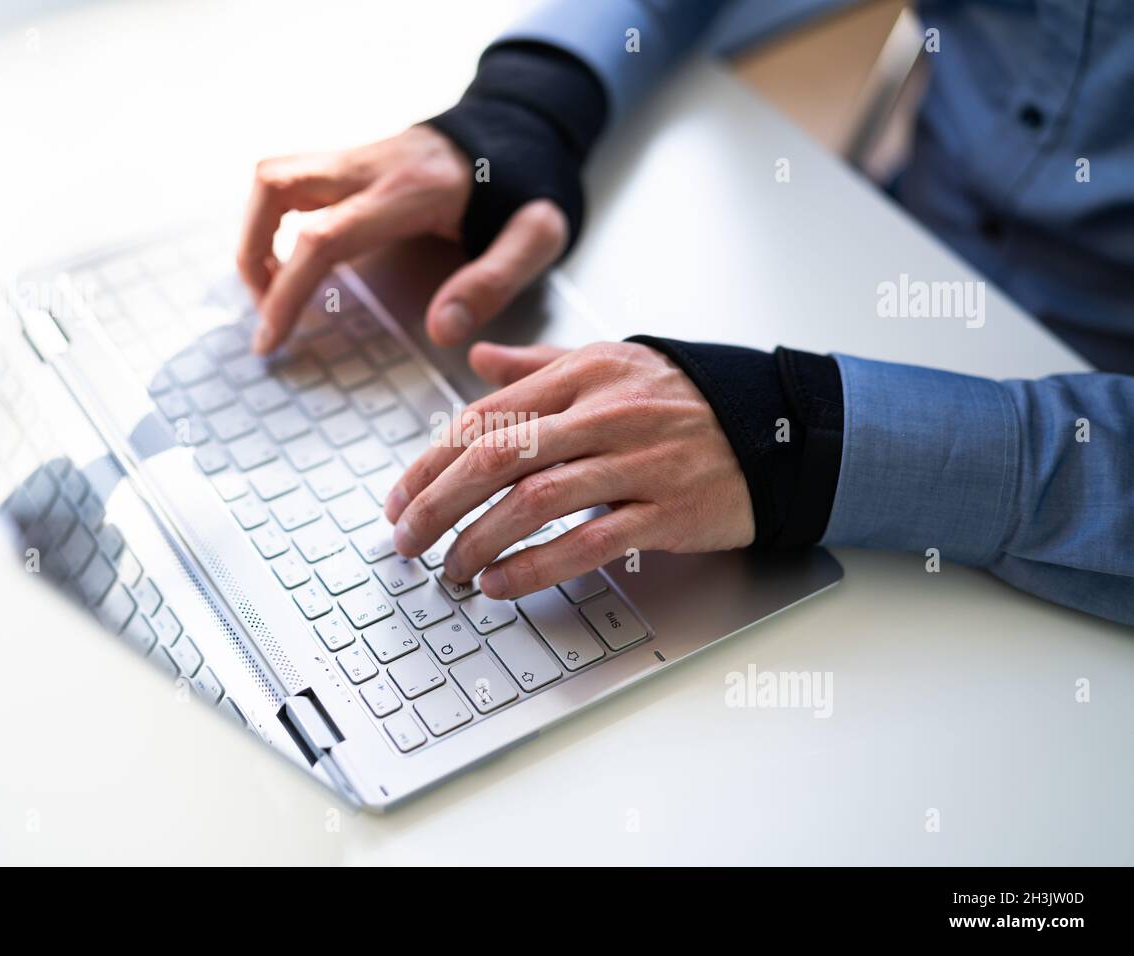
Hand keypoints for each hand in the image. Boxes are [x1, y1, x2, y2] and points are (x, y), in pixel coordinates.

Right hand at [236, 125, 567, 353]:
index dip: (287, 291)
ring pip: (273, 177)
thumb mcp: (535, 237)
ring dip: (255, 234)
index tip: (271, 338)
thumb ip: (492, 283)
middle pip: (275, 188)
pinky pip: (291, 182)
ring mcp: (358, 155)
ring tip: (272, 288)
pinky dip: (274, 222)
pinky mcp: (353, 160)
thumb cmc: (527, 188)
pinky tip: (293, 260)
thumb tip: (443, 331)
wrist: (525, 126)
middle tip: (266, 311)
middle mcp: (373, 163)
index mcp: (412, 189)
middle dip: (252, 255)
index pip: (324, 237)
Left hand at [384, 341, 755, 600]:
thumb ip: (539, 365)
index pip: (485, 416)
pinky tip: (500, 584)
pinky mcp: (667, 511)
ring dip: (477, 541)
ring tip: (449, 569)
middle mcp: (606, 412)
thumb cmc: (684, 400)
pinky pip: (587, 543)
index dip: (431, 462)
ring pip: (534, 501)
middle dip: (438, 504)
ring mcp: (639, 461)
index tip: (401, 498)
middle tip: (406, 540)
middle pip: (497, 457)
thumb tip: (477, 358)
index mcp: (583, 373)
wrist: (778, 428)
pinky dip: (534, 568)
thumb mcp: (610, 364)